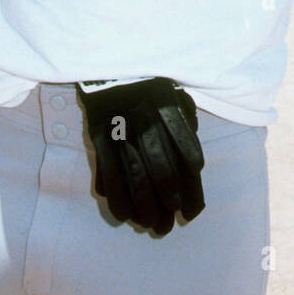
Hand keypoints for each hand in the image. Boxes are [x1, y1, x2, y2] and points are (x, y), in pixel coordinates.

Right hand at [78, 78, 205, 235]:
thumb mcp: (174, 95)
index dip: (192, 190)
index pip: (188, 157)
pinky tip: (124, 215)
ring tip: (151, 225)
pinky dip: (117, 196)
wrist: (109, 69)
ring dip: (145, 205)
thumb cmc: (148, 87)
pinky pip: (108, 172)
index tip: (193, 213)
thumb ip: (187, 126)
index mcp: (170, 109)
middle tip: (171, 224)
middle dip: (169, 203)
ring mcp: (122, 129)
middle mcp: (148, 120)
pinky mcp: (99, 135)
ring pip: (136, 175)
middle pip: (164, 171)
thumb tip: (194, 167)